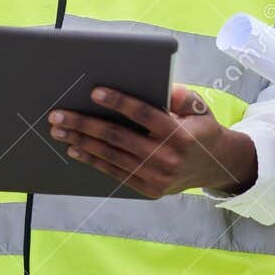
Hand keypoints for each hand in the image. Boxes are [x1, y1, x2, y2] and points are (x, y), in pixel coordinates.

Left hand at [47, 85, 256, 198]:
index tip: (94, 91)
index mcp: (180, 134)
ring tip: (59, 130)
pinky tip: (75, 148)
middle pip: (118, 138)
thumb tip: (154, 85)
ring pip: (111, 156)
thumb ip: (178, 94)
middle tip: (58, 115)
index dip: (119, 102)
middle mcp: (167, 158)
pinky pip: (115, 172)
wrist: (216, 166)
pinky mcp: (149, 189)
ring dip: (81, 142)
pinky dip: (93, 160)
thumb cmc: (200, 127)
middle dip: (84, 124)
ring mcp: (157, 177)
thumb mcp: (198, 106)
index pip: (144, 115)